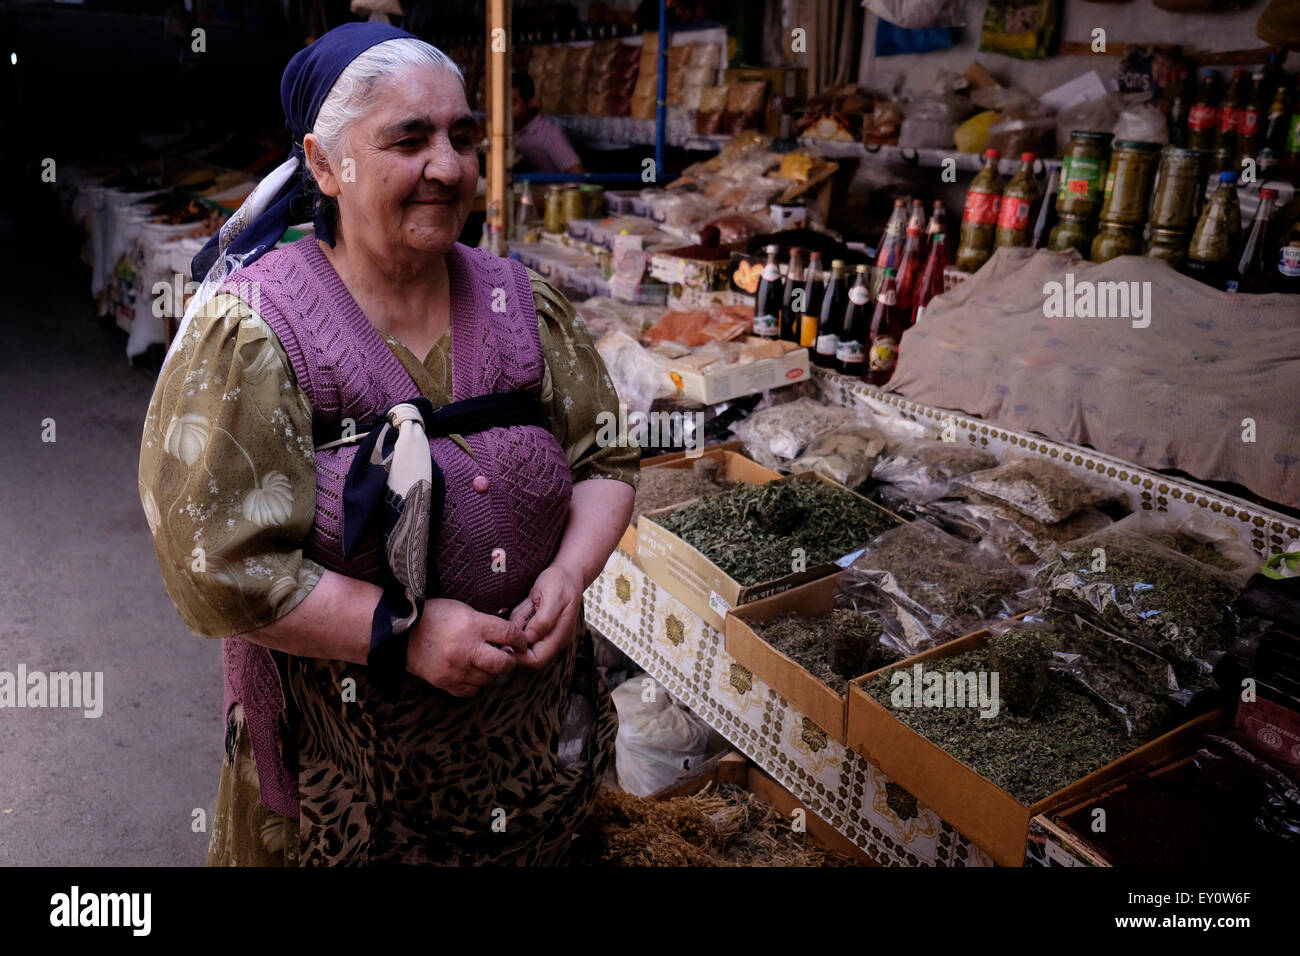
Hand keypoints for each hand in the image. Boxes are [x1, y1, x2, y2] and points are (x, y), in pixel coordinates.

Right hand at [405, 598, 529, 696]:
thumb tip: (508, 637)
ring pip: (488, 679)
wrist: (400, 633)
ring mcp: (456, 669)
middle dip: (510, 661)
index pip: (509, 634)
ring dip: (491, 672)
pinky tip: (471, 672)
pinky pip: (471, 690)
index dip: (520, 639)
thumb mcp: (462, 610)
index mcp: (473, 626)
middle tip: (508, 656)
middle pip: (504, 663)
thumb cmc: (433, 616)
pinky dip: (475, 683)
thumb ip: (485, 623)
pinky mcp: (445, 682)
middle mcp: (466, 649)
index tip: (521, 642)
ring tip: (485, 662)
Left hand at [508, 563, 582, 670]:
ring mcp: (546, 635)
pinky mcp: (539, 628)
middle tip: (518, 615)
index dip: (519, 655)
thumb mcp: (552, 597)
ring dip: (518, 625)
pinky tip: (527, 605)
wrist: (568, 572)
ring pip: (522, 642)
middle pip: (526, 655)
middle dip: (516, 637)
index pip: (535, 661)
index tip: (508, 637)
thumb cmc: (561, 583)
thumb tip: (528, 639)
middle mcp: (553, 641)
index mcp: (559, 637)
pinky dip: (520, 619)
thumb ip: (542, 621)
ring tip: (527, 605)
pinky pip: (523, 630)